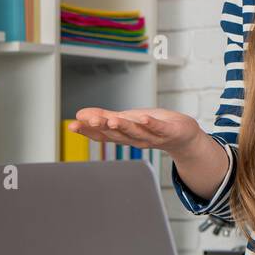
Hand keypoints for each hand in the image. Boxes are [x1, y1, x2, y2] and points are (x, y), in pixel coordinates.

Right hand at [68, 107, 202, 157]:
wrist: (182, 136)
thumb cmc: (152, 126)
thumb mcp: (125, 120)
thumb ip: (103, 118)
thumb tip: (79, 115)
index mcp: (123, 136)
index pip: (102, 135)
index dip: (87, 131)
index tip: (72, 126)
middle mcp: (134, 139)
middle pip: (116, 134)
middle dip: (102, 127)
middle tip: (89, 121)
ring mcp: (152, 136)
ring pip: (135, 132)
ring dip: (123, 127)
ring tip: (112, 119)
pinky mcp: (168, 132)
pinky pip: (158, 128)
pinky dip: (151, 124)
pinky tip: (143, 118)